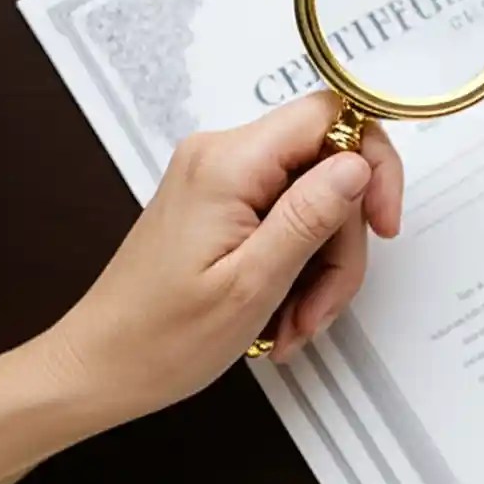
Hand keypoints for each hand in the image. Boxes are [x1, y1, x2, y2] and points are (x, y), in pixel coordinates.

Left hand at [38, 91, 403, 426]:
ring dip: (321, 267)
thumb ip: (310, 215)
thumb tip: (360, 164)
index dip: (373, 162)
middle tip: (322, 304)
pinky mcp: (222, 203)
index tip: (382, 221)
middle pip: (329, 170)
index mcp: (229, 164)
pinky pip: (288, 219)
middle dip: (341, 243)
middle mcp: (223, 157)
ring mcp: (222, 179)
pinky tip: (283, 311)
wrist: (101, 368)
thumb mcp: (253, 283)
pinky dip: (299, 267)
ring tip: (296, 320)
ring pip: (315, 202)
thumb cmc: (159, 338)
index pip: (331, 116)